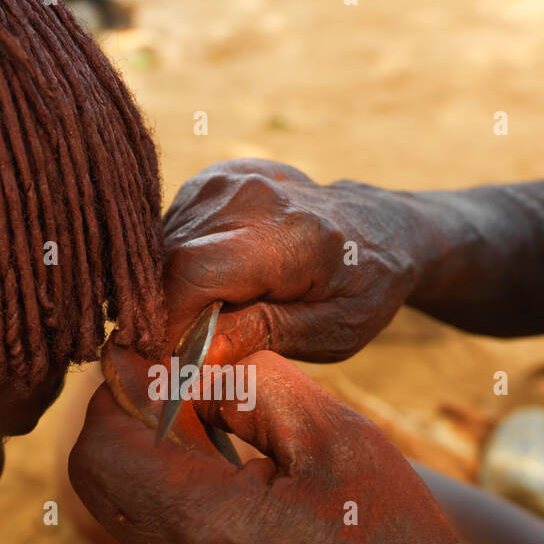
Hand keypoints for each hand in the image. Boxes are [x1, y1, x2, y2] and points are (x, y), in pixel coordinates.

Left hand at [68, 350, 490, 543]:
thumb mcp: (336, 439)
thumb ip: (253, 384)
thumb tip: (193, 356)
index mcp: (201, 522)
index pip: (102, 437)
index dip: (123, 383)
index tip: (165, 352)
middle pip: (96, 470)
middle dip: (125, 412)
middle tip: (183, 376)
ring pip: (121, 497)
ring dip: (148, 445)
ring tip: (215, 411)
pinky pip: (153, 526)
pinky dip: (170, 481)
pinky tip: (232, 457)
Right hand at [161, 159, 422, 363]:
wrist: (382, 228)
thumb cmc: (363, 290)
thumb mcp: (333, 332)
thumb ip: (262, 336)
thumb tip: (194, 354)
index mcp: (293, 237)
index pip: (193, 274)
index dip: (166, 324)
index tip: (167, 365)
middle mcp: (253, 195)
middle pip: (169, 261)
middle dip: (164, 315)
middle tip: (184, 355)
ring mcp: (228, 179)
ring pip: (161, 246)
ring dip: (170, 291)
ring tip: (209, 318)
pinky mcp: (213, 178)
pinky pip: (169, 230)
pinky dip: (177, 266)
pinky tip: (214, 283)